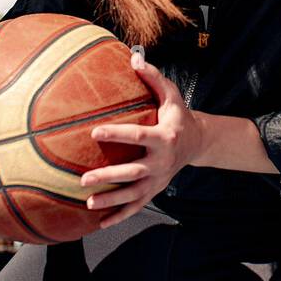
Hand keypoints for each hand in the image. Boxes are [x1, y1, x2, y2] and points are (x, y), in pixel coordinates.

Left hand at [78, 52, 203, 228]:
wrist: (197, 142)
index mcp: (164, 137)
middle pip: (133, 173)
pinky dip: (119, 216)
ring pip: (133, 194)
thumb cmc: (178, 115)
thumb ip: (153, 78)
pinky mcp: (155, 190)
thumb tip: (133, 58)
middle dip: (109, 177)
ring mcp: (159, 179)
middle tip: (84, 179)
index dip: (117, 134)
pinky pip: (136, 206)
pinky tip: (99, 223)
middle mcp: (162, 162)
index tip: (95, 131)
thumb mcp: (171, 95)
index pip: (138, 136)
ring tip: (89, 203)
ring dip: (111, 201)